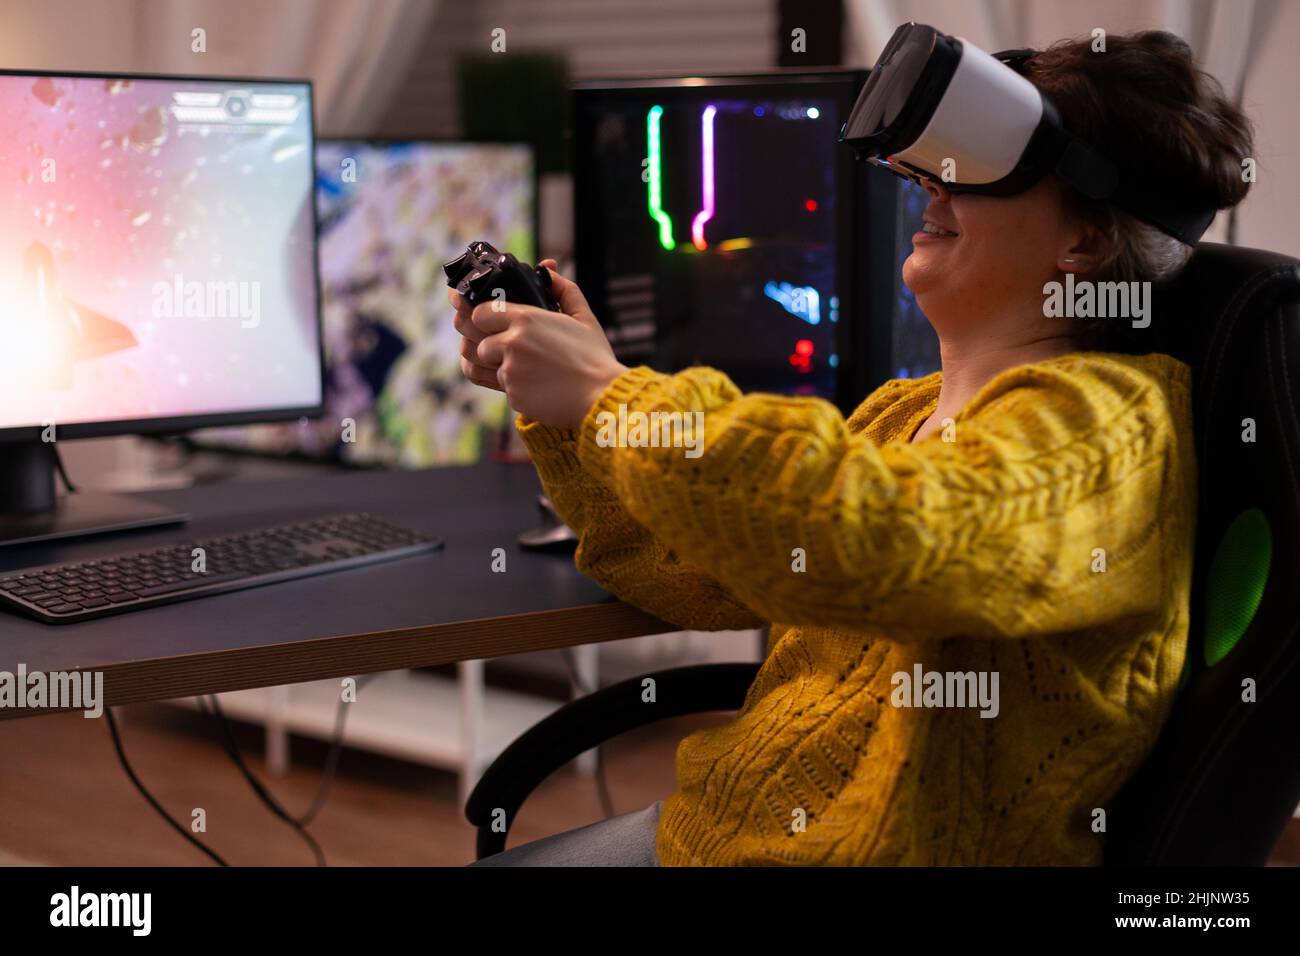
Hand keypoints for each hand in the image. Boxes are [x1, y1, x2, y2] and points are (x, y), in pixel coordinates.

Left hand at [451, 259, 627, 429]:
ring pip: (485, 366)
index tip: (489, 320)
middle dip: (482, 341)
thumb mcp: (583, 317)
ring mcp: (510, 372)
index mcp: (527, 319)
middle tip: (495, 342)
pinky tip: (534, 383)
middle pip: (474, 339)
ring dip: (496, 364)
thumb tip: (546, 270)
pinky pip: (501, 388)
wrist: (602, 397)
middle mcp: (512, 344)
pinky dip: (514, 386)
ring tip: (520, 365)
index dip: (482, 316)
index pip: (480, 312)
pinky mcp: (513, 396)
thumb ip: (563, 289)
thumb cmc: (594, 358)